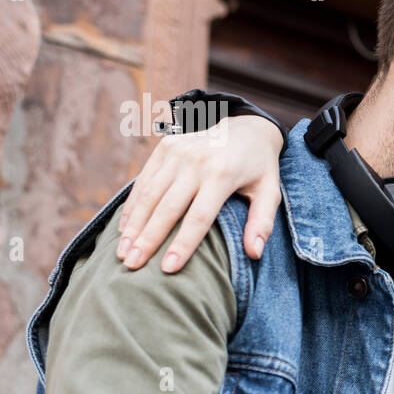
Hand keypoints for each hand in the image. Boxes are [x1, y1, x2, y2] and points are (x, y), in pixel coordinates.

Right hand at [117, 115, 283, 272]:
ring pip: (149, 194)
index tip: (167, 269)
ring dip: (133, 225)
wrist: (248, 125)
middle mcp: (197, 161)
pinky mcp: (166, 146)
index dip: (183, 244)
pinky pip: (144, 180)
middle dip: (148, 239)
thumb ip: (262, 223)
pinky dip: (132, 205)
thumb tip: (254, 254)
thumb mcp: (270, 192)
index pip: (198, 217)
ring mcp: (178, 151)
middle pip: (167, 208)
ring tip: (122, 253)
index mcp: (223, 174)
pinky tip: (124, 228)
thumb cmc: (259, 168)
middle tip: (132, 265)